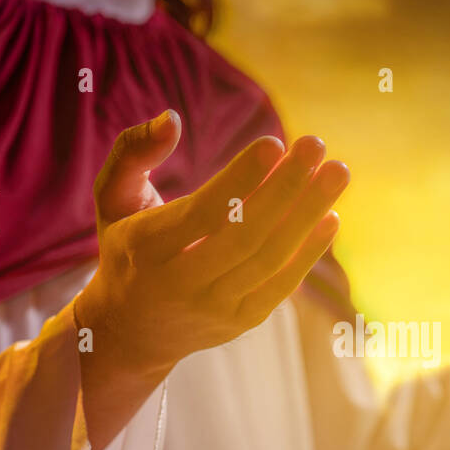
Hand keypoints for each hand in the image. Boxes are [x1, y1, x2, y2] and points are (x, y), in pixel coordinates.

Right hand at [74, 110, 348, 449]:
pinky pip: (281, 287)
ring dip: (307, 214)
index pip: (203, 213)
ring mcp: (214, 308)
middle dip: (285, 188)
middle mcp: (180, 284)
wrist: (130, 330)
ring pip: (269, 260)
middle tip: (316, 144)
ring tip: (337, 172)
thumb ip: (133, 152)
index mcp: (145, 248)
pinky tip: (331, 217)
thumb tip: (173, 118)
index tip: (274, 143)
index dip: (240, 179)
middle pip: (244, 236)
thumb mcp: (112, 197)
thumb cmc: (125, 247)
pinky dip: (309, 253)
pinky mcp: (240, 322)